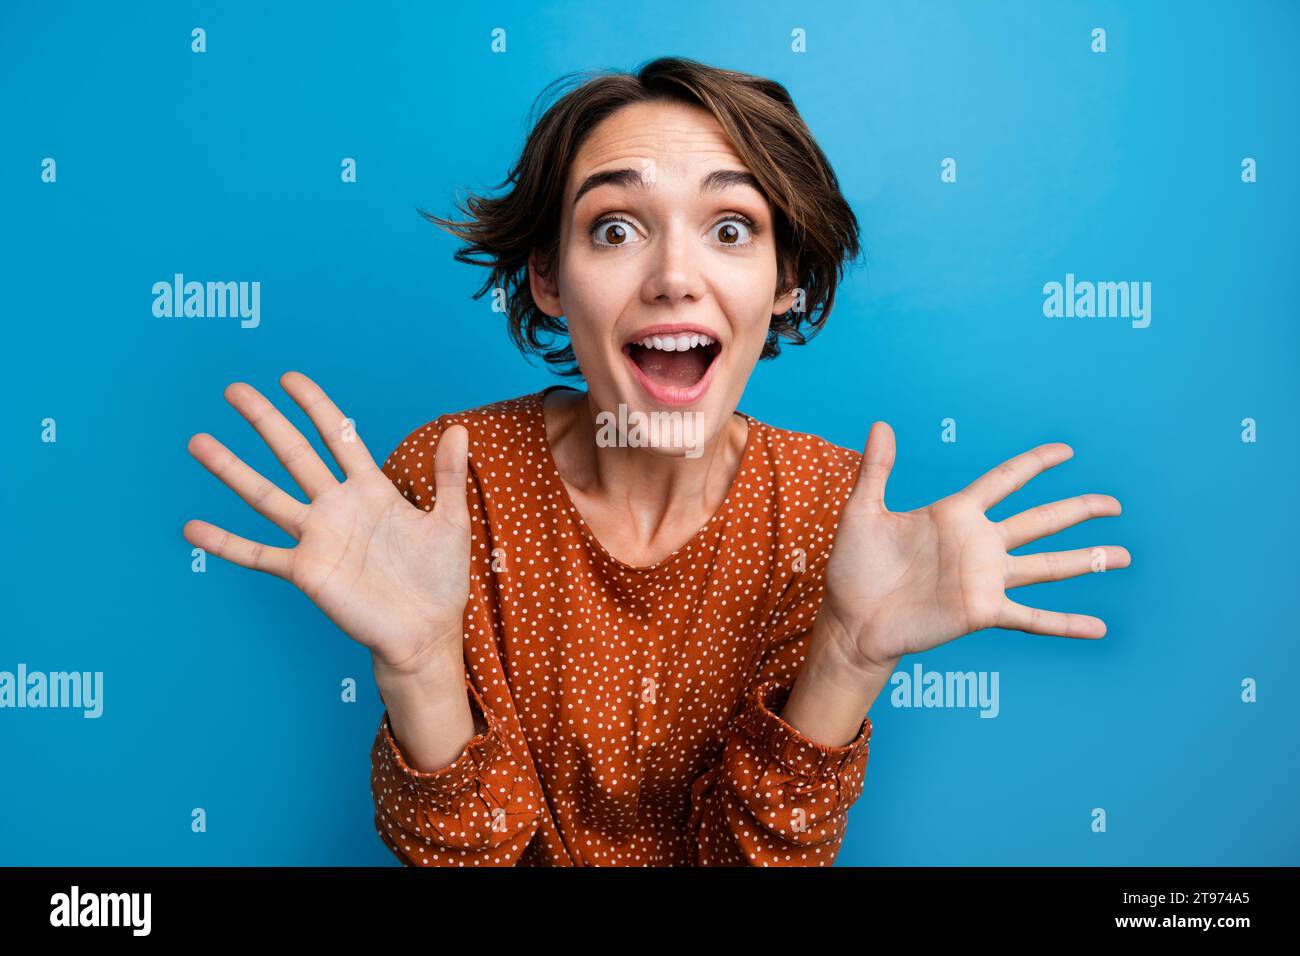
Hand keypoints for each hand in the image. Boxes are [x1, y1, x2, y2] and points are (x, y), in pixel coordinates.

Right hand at [183, 372, 471, 675]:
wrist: (426, 633)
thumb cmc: (439, 581)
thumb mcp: (451, 522)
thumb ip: (450, 476)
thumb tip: (460, 429)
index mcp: (371, 490)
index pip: (338, 437)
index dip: (316, 406)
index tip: (289, 378)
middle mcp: (337, 508)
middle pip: (294, 454)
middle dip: (265, 421)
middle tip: (233, 389)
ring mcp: (318, 538)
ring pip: (266, 496)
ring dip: (231, 470)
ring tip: (197, 441)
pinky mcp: (307, 571)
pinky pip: (258, 554)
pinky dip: (225, 543)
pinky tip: (192, 528)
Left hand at [820, 422, 1129, 672]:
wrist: (850, 619)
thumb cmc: (854, 568)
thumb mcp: (863, 512)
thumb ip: (877, 470)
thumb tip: (881, 423)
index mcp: (955, 514)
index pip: (1004, 481)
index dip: (1034, 464)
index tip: (1066, 451)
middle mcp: (978, 544)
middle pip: (1040, 521)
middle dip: (1078, 509)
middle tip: (1116, 503)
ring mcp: (984, 579)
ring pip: (1047, 566)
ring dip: (1087, 560)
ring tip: (1125, 556)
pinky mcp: (982, 611)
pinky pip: (1032, 617)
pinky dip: (1065, 623)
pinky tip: (1098, 627)